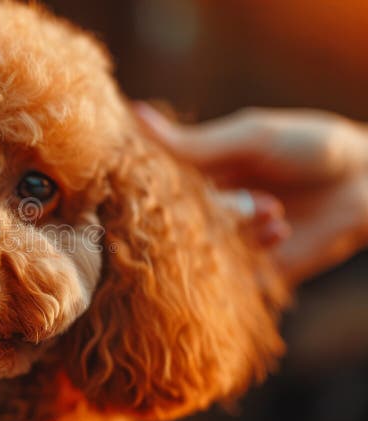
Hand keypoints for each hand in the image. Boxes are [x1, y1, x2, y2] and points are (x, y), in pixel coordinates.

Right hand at [136, 104, 367, 285]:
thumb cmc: (313, 147)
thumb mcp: (252, 137)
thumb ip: (195, 143)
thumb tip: (135, 113)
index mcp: (196, 173)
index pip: (155, 183)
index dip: (153, 183)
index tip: (168, 179)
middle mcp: (205, 210)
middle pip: (175, 222)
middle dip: (213, 210)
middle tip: (254, 197)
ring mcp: (227, 242)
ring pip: (200, 250)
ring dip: (237, 230)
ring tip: (275, 211)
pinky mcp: (253, 273)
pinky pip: (228, 278)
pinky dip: (251, 254)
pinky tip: (281, 228)